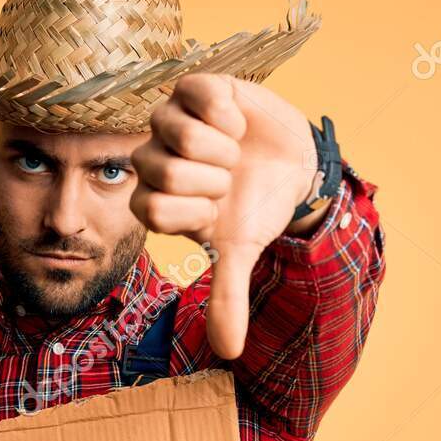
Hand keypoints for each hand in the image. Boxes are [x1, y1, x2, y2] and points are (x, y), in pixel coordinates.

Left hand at [130, 72, 317, 358]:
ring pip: (177, 131)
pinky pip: (197, 93)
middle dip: (210, 180)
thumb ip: (227, 296)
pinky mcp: (195, 88)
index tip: (217, 210)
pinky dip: (228, 113)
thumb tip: (231, 352)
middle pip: (161, 171)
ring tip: (234, 151)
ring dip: (220, 147)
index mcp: (154, 200)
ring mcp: (171, 121)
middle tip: (228, 179)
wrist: (289, 166)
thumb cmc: (254, 207)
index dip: (194, 210)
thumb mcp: (240, 250)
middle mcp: (154, 158)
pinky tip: (238, 123)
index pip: (150, 209)